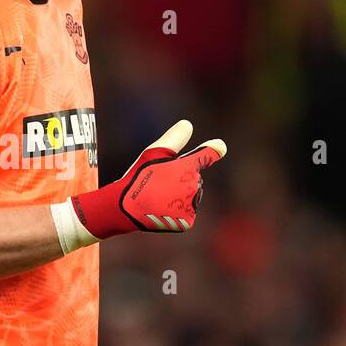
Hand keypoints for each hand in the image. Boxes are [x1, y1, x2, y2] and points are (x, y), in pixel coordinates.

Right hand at [72, 119, 225, 238]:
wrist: (125, 207)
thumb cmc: (138, 176)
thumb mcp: (153, 153)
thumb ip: (174, 138)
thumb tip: (188, 124)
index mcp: (188, 166)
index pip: (206, 155)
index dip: (213, 150)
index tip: (219, 146)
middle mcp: (194, 186)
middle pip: (193, 179)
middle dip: (180, 180)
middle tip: (157, 182)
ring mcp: (192, 205)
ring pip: (191, 197)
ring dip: (178, 195)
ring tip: (157, 196)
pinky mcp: (188, 221)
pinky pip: (186, 213)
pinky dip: (176, 212)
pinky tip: (161, 208)